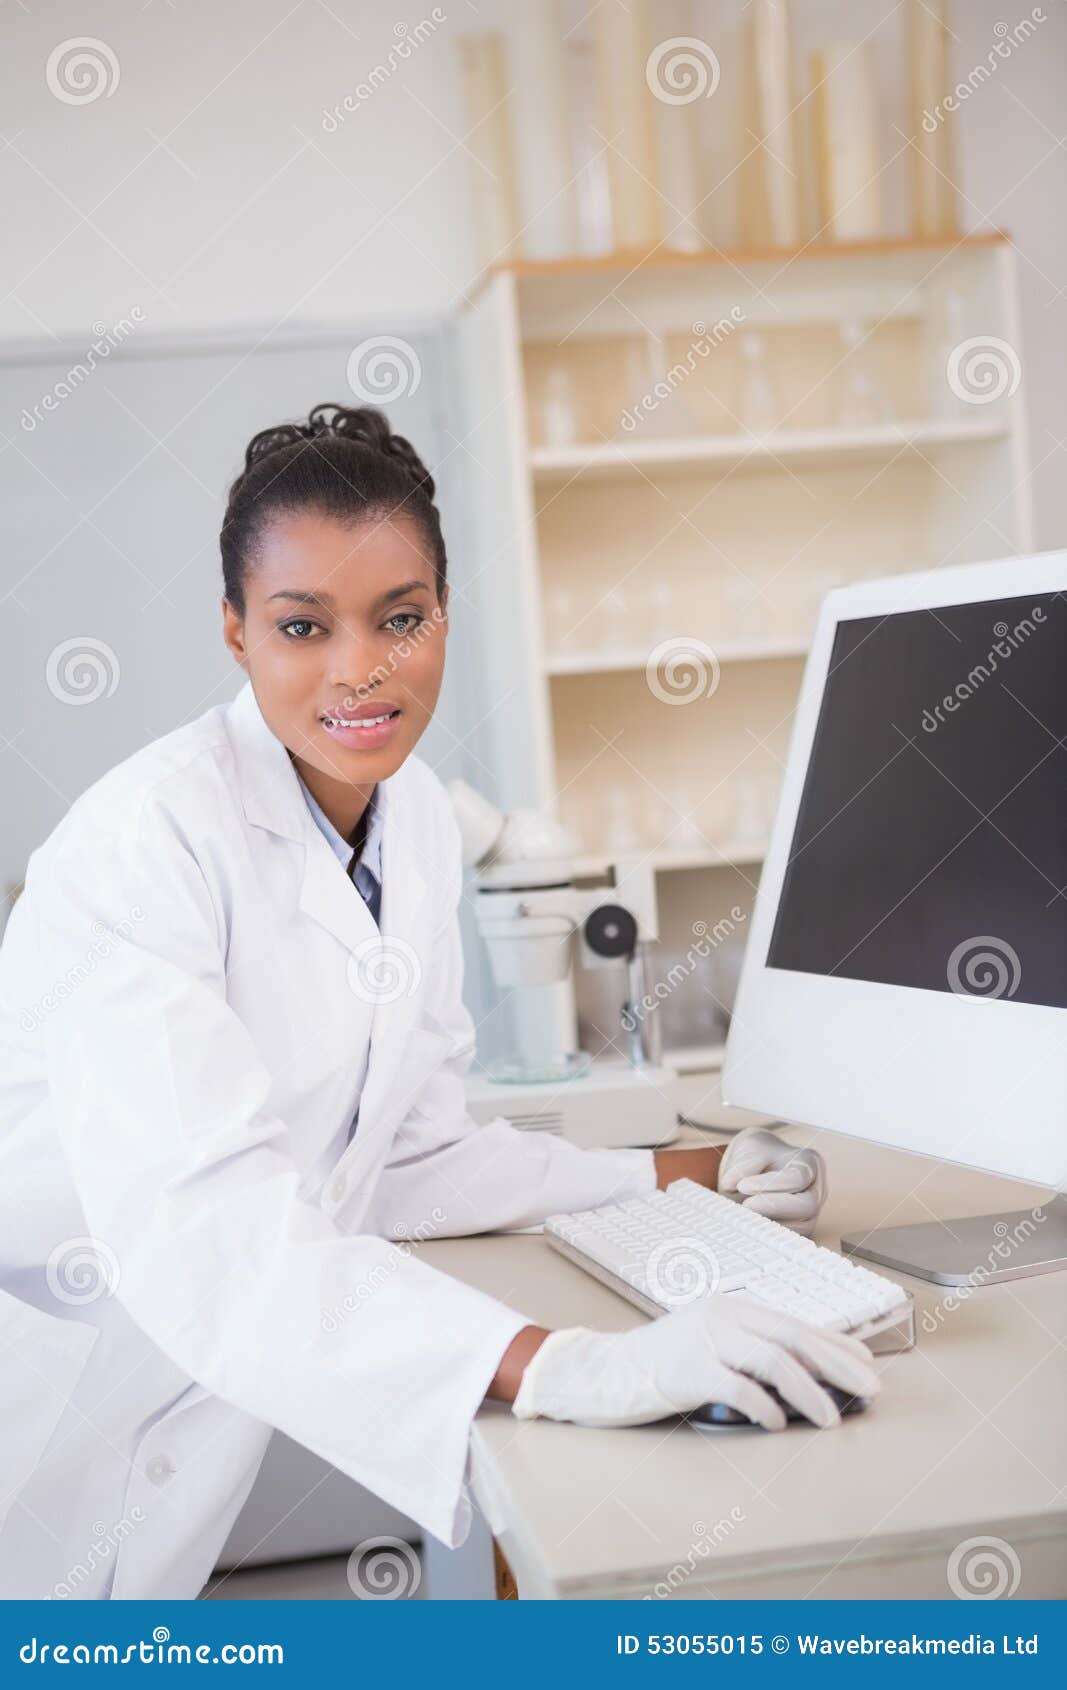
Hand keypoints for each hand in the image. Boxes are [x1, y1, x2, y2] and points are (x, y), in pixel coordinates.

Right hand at [511, 1296, 879, 1430]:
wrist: (603, 1373)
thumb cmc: (661, 1366)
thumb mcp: (710, 1346)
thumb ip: (750, 1352)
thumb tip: (808, 1378)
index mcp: (732, 1307)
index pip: (796, 1323)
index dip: (837, 1346)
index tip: (868, 1367)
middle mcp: (722, 1315)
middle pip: (793, 1337)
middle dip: (839, 1365)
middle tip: (871, 1390)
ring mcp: (703, 1339)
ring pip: (773, 1359)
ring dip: (810, 1391)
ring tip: (832, 1419)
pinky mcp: (686, 1369)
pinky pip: (738, 1387)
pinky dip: (764, 1406)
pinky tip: (777, 1424)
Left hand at [718, 1127, 826, 1235]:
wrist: (756, 1167)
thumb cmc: (756, 1155)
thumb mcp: (749, 1148)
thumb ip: (744, 1163)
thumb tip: (731, 1183)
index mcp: (809, 1163)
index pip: (797, 1178)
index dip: (770, 1184)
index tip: (742, 1185)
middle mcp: (816, 1190)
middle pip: (807, 1205)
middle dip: (774, 1207)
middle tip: (746, 1205)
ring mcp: (811, 1213)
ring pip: (800, 1226)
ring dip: (770, 1223)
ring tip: (744, 1215)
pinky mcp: (799, 1229)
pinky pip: (790, 1239)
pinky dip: (769, 1234)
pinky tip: (749, 1227)